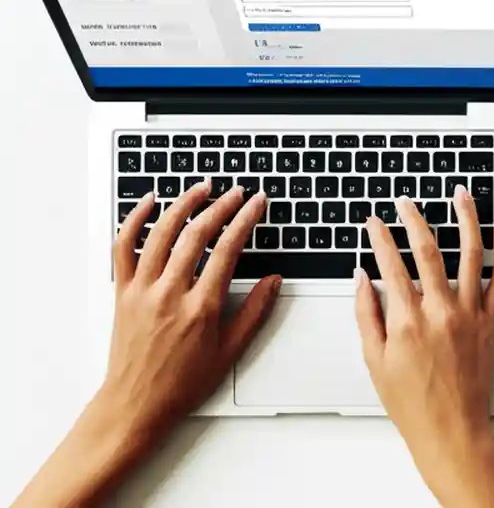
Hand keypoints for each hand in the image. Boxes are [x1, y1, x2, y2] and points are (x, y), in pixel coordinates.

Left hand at [98, 181, 280, 437]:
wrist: (135, 403)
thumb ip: (254, 312)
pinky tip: (149, 202)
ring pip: (162, 233)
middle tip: (236, 193)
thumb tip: (274, 281)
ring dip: (184, 204)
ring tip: (202, 188)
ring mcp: (142, 290)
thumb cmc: (181, 383)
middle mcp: (169, 294)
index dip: (245, 220)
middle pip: (197, 235)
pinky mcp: (122, 292)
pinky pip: (124, 247)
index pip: (228, 250)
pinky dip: (135, 220)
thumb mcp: (230, 351)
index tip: (256, 204)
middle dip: (221, 207)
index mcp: (200, 308)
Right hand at [355, 186, 493, 507]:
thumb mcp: (373, 360)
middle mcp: (441, 311)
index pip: (391, 263)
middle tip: (406, 203)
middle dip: (414, 219)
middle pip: (428, 250)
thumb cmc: (412, 404)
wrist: (451, 430)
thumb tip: (362, 277)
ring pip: (471, 253)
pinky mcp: (491, 322)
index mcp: (407, 320)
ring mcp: (470, 314)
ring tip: (461, 195)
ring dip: (466, 219)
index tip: (374, 222)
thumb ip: (366, 314)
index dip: (380, 237)